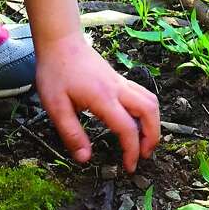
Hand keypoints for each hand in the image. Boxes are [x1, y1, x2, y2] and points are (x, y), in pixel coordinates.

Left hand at [35, 33, 159, 172]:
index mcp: (102, 98)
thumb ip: (71, 134)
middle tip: (144, 155)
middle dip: (153, 136)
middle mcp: (117, 88)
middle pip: (149, 111)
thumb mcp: (55, 107)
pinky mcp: (119, 78)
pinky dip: (146, 110)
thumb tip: (85, 159)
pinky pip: (142, 94)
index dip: (132, 151)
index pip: (127, 128)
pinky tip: (136, 120)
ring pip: (150, 100)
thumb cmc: (55, 73)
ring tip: (144, 141)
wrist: (60, 42)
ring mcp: (120, 81)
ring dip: (153, 122)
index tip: (129, 167)